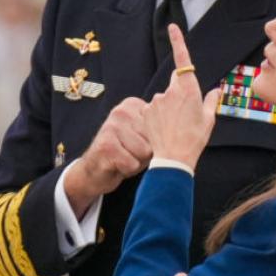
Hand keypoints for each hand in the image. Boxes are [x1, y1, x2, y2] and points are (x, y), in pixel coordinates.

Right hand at [65, 97, 151, 217]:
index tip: (141, 143)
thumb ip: (158, 128)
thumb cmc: (126, 153)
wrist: (94, 171)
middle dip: (147, 152)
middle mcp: (122, 111)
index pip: (162, 126)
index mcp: (134, 105)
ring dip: (137, 162)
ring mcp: (111, 126)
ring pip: (144, 152)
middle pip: (154, 139)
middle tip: (132, 153)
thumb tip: (181, 130)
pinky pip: (131, 163)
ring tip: (126, 158)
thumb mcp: (143, 136)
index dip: (156, 142)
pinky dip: (127, 169)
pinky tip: (117, 164)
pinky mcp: (105, 144)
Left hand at [143, 25, 220, 169]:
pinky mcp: (146, 111)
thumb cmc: (195, 138)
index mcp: (188, 89)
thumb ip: (211, 101)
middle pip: (175, 83)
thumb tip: (216, 91)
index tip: (172, 27)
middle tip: (187, 113)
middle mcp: (170, 91)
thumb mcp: (209, 120)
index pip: (182, 60)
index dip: (178, 42)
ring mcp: (156, 100)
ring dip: (169, 106)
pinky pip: (154, 108)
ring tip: (175, 126)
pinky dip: (158, 115)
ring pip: (164, 98)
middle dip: (180, 92)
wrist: (174, 157)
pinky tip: (164, 128)